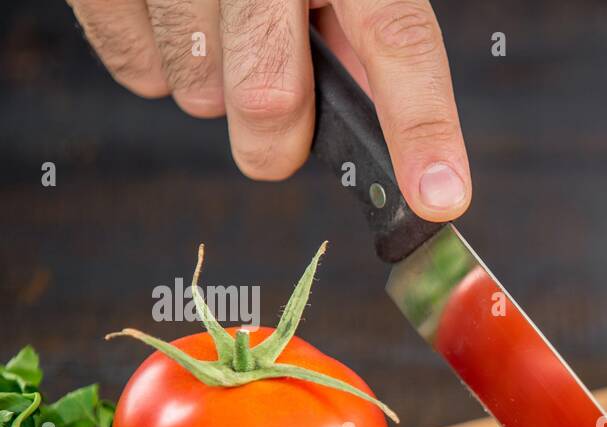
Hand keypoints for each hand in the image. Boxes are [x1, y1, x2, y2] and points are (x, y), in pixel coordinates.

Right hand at [68, 0, 469, 219]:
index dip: (422, 125)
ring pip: (199, 91)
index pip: (398, 38)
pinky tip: (175, 19)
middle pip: (269, 95)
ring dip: (215, 90)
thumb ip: (368, 31)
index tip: (439, 198)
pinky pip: (138, 70)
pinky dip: (159, 65)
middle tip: (280, 127)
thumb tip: (390, 128)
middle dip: (277, 140)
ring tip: (220, 31)